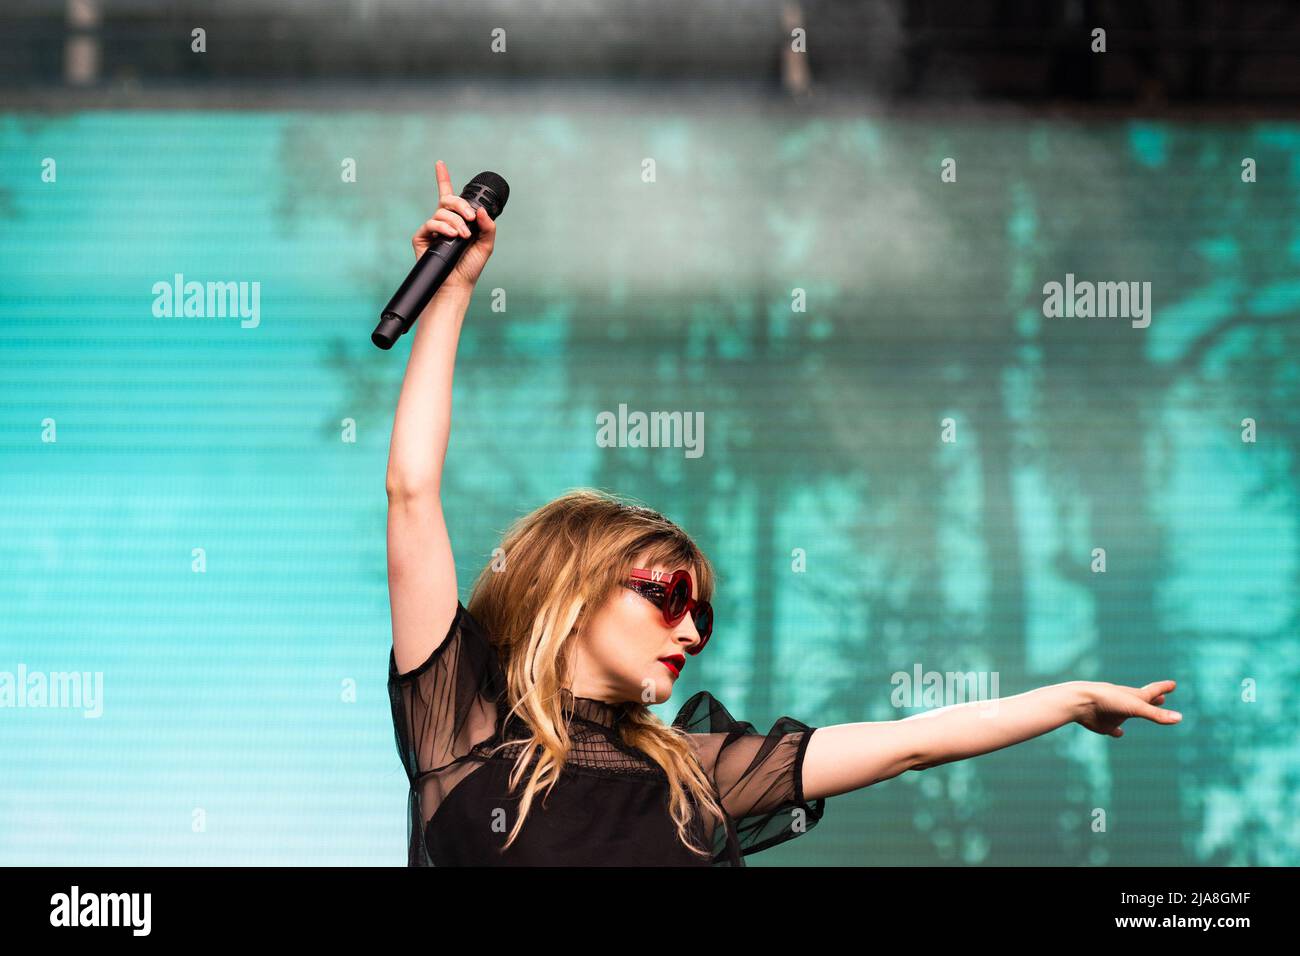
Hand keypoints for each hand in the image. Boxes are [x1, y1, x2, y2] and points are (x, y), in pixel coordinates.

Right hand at [410, 160, 497, 292]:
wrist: (457, 284)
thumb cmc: (470, 266)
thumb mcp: (486, 244)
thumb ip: (488, 226)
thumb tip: (481, 211)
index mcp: (456, 220)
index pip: (448, 195)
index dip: (442, 178)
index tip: (439, 163)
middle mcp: (442, 221)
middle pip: (448, 199)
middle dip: (462, 206)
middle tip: (472, 219)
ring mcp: (432, 228)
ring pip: (442, 211)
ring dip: (456, 221)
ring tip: (464, 236)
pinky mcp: (422, 237)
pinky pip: (432, 222)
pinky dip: (444, 226)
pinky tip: (451, 235)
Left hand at [1075, 680, 1180, 736]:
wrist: (1080, 702)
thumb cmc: (1109, 700)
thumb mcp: (1136, 707)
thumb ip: (1156, 715)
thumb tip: (1180, 718)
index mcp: (1134, 696)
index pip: (1153, 690)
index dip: (1163, 688)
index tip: (1173, 683)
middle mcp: (1125, 703)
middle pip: (1142, 701)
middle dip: (1153, 698)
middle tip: (1162, 696)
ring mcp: (1115, 713)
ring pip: (1128, 713)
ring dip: (1136, 712)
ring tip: (1141, 711)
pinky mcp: (1104, 725)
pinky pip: (1113, 729)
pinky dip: (1117, 731)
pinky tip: (1119, 733)